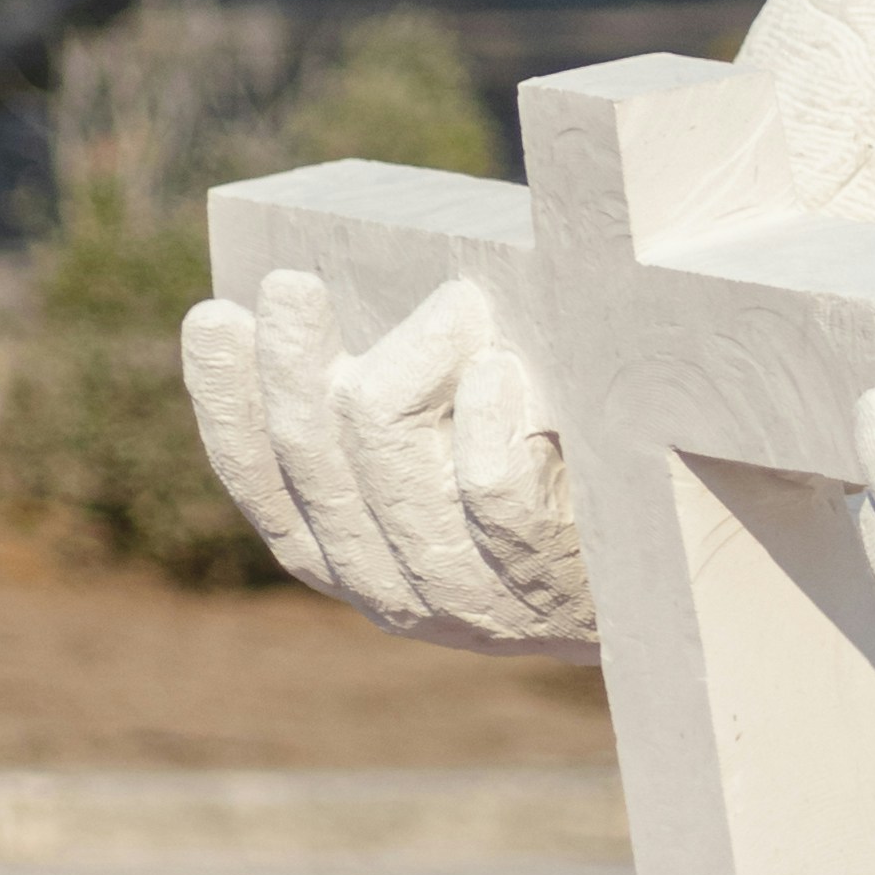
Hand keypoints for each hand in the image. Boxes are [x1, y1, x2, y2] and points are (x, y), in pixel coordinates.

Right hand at [180, 267, 592, 657]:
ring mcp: (458, 593)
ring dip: (414, 363)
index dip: (225, 400)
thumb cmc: (546, 476)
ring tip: (456, 304)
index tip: (213, 315)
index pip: (258, 481)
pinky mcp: (535, 580)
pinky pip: (488, 490)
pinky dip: (488, 415)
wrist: (662, 580)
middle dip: (292, 364)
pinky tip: (502, 372)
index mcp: (343, 553)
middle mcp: (384, 584)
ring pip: (390, 465)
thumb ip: (390, 401)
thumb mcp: (445, 455)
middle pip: (312, 461)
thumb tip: (333, 294)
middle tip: (293, 282)